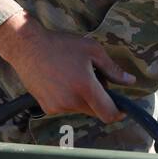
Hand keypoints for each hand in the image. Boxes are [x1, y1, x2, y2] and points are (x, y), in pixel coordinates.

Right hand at [0, 11, 134, 124]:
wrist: (27, 47)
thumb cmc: (61, 45)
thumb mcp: (92, 50)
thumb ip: (113, 69)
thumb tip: (130, 81)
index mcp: (86, 88)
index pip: (108, 113)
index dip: (119, 112)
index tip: (122, 107)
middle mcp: (72, 101)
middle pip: (96, 111)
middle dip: (100, 99)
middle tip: (93, 78)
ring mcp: (58, 107)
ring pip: (81, 109)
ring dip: (84, 98)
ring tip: (74, 77)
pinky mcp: (47, 107)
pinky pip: (66, 108)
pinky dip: (69, 99)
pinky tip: (61, 81)